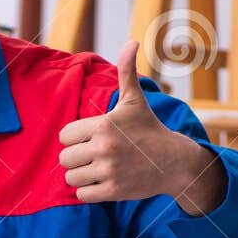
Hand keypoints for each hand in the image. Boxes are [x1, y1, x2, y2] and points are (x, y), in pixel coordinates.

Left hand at [58, 39, 226, 213]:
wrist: (174, 161)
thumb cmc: (149, 129)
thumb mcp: (135, 100)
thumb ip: (126, 72)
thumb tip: (132, 41)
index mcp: (104, 125)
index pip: (64, 136)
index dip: (74, 138)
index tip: (89, 138)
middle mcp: (104, 148)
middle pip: (64, 158)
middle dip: (75, 158)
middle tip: (92, 156)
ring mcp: (108, 171)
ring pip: (71, 178)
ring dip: (80, 176)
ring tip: (96, 169)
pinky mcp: (112, 191)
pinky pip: (82, 195)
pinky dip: (88, 191)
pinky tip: (101, 182)